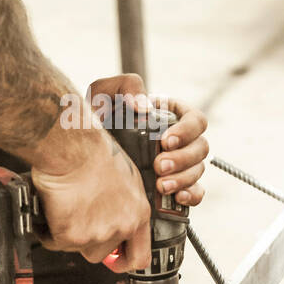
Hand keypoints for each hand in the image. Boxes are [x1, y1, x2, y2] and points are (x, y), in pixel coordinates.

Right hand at [32, 125, 150, 269]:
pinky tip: (51, 210)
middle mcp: (120, 227)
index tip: (115, 259)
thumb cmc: (94, 151)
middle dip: (88, 240)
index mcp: (138, 213)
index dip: (123, 261)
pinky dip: (48, 230)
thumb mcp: (125, 177)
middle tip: (78, 218)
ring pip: (77, 248)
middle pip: (101, 253)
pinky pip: (54, 242)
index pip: (139, 257)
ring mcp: (96, 234)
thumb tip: (115, 213)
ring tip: (65, 209)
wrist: (71, 147)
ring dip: (68, 234)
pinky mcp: (70, 236)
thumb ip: (125, 204)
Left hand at [85, 74, 208, 207]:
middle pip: (200, 147)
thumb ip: (125, 86)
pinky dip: (191, 196)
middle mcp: (180, 139)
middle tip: (158, 166)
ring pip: (198, 170)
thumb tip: (145, 107)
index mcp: (171, 114)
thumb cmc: (96, 117)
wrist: (83, 151)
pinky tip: (176, 197)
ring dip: (183, 179)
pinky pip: (195, 192)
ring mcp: (180, 163)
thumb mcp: (105, 93)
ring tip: (161, 186)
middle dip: (183, 159)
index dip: (187, 131)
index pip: (196, 120)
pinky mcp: (175, 185)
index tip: (165, 141)